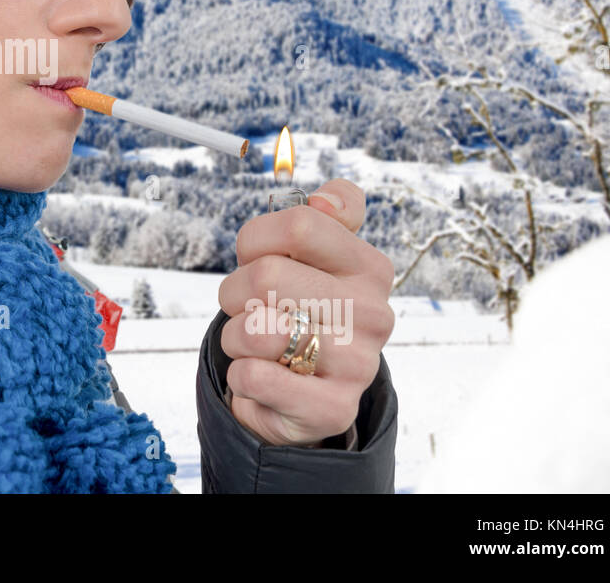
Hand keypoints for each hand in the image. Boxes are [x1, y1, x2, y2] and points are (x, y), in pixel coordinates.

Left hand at [215, 179, 395, 446]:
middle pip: (266, 275)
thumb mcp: (318, 254)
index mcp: (370, 267)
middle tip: (249, 310)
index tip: (256, 258)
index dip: (255, 240)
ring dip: (235, 337)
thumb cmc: (301, 308)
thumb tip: (326, 200)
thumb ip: (330, 211)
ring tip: (256, 347)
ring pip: (254, 330)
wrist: (306, 391)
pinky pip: (253, 378)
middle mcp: (374, 315)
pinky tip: (264, 380)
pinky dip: (241, 377)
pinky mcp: (332, 410)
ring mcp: (359, 365)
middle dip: (235, 293)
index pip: (298, 225)